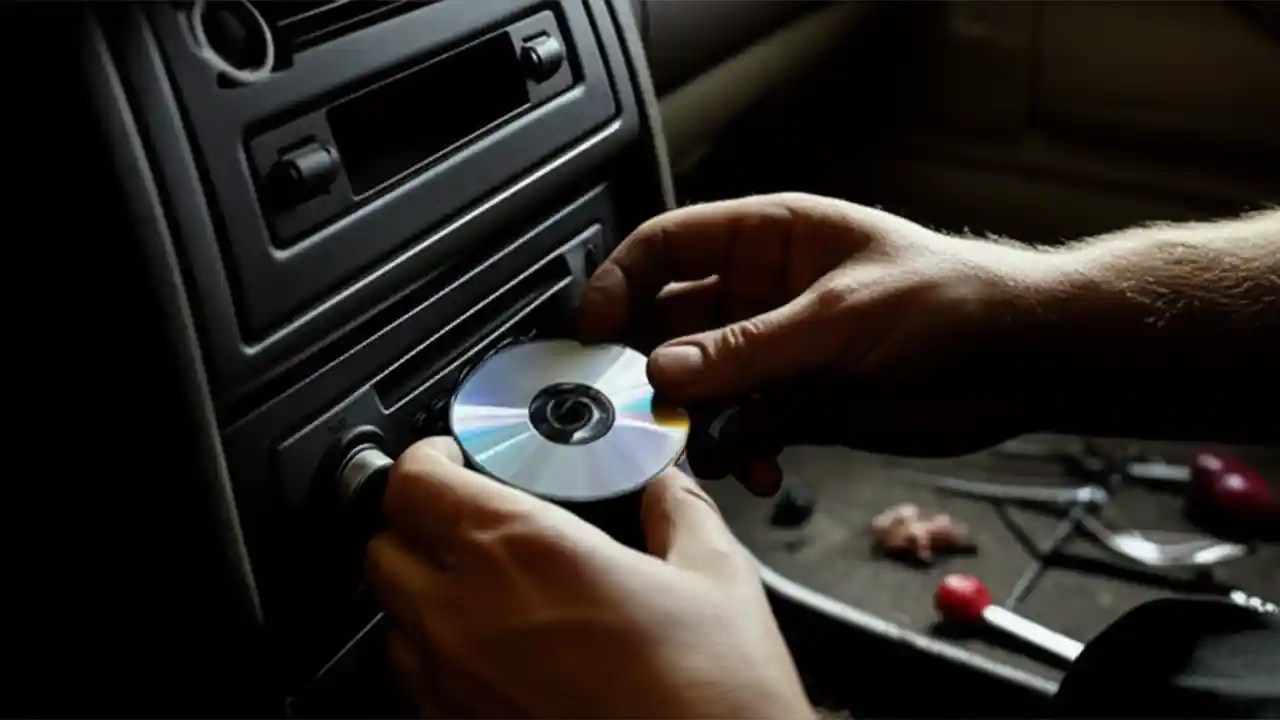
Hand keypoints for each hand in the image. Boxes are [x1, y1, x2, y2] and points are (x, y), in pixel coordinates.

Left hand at [366, 437, 809, 717]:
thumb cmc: (710, 694)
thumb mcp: (715, 576)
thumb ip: (679, 511)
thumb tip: (668, 488)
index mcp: (523, 551)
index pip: (414, 480)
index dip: (427, 455)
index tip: (452, 456)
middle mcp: (466, 615)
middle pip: (384, 546)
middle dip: (417, 523)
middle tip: (464, 517)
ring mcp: (452, 683)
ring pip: (391, 616)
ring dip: (421, 590)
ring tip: (479, 588)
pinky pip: (416, 679)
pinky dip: (437, 653)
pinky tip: (496, 650)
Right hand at [577, 193, 1053, 492]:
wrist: (1018, 362)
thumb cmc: (950, 300)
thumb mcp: (842, 316)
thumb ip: (750, 346)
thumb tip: (663, 369)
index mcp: (766, 241)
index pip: (664, 246)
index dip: (618, 283)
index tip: (592, 332)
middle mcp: (758, 296)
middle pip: (666, 324)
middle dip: (646, 367)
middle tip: (633, 408)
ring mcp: (774, 353)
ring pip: (697, 388)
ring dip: (691, 421)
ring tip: (703, 445)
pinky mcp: (795, 406)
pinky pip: (739, 433)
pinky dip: (739, 455)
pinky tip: (762, 468)